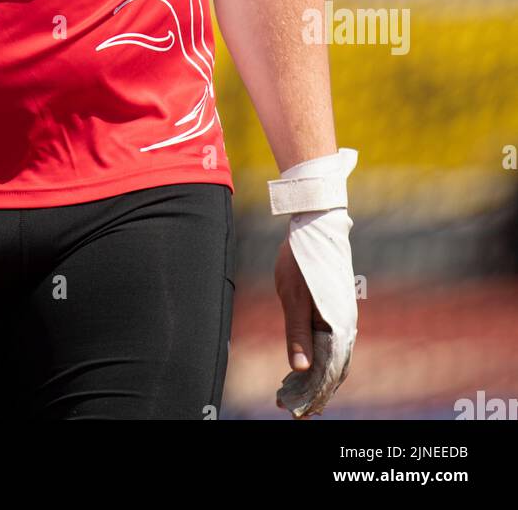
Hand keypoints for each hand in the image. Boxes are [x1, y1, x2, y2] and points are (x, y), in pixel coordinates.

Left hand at [274, 225, 355, 417]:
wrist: (317, 226)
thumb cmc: (302, 259)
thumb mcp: (293, 296)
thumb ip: (297, 332)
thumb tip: (300, 368)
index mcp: (337, 325)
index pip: (327, 372)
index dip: (311, 394)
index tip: (294, 410)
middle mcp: (346, 325)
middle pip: (333, 370)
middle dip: (314, 392)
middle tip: (292, 410)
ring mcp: (343, 318)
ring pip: (333, 359)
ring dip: (316, 378)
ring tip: (295, 395)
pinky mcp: (338, 311)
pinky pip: (332, 344)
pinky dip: (320, 360)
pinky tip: (305, 366)